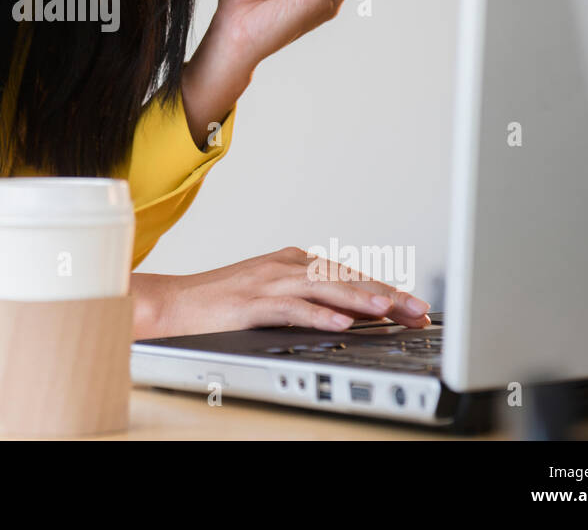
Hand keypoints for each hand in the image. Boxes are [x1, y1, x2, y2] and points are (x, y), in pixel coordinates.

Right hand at [133, 245, 428, 339]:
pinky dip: (317, 315)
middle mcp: (283, 267)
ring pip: (322, 288)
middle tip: (417, 310)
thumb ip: (307, 299)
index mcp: (291, 263)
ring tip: (389, 310)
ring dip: (358, 298)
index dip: (384, 290)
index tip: (414, 307)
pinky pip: (289, 309)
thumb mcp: (271, 295)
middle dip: (384, 294)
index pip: (348, 274)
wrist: (170, 304)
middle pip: (343, 277)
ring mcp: (266, 283)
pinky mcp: (249, 304)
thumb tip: (351, 315)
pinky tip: (340, 324)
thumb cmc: (219, 304)